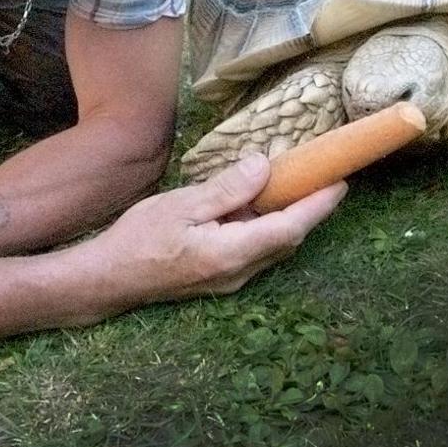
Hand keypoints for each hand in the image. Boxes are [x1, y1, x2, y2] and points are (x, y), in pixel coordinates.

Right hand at [87, 153, 345, 309]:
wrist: (108, 279)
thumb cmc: (138, 239)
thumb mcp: (181, 205)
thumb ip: (226, 189)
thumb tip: (264, 167)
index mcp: (231, 252)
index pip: (290, 227)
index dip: (318, 205)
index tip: (339, 181)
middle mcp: (239, 272)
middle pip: (288, 239)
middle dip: (310, 209)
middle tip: (323, 176)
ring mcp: (231, 279)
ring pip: (273, 246)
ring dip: (288, 218)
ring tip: (296, 184)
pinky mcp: (220, 278)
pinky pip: (256, 250)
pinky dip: (266, 226)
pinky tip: (257, 205)